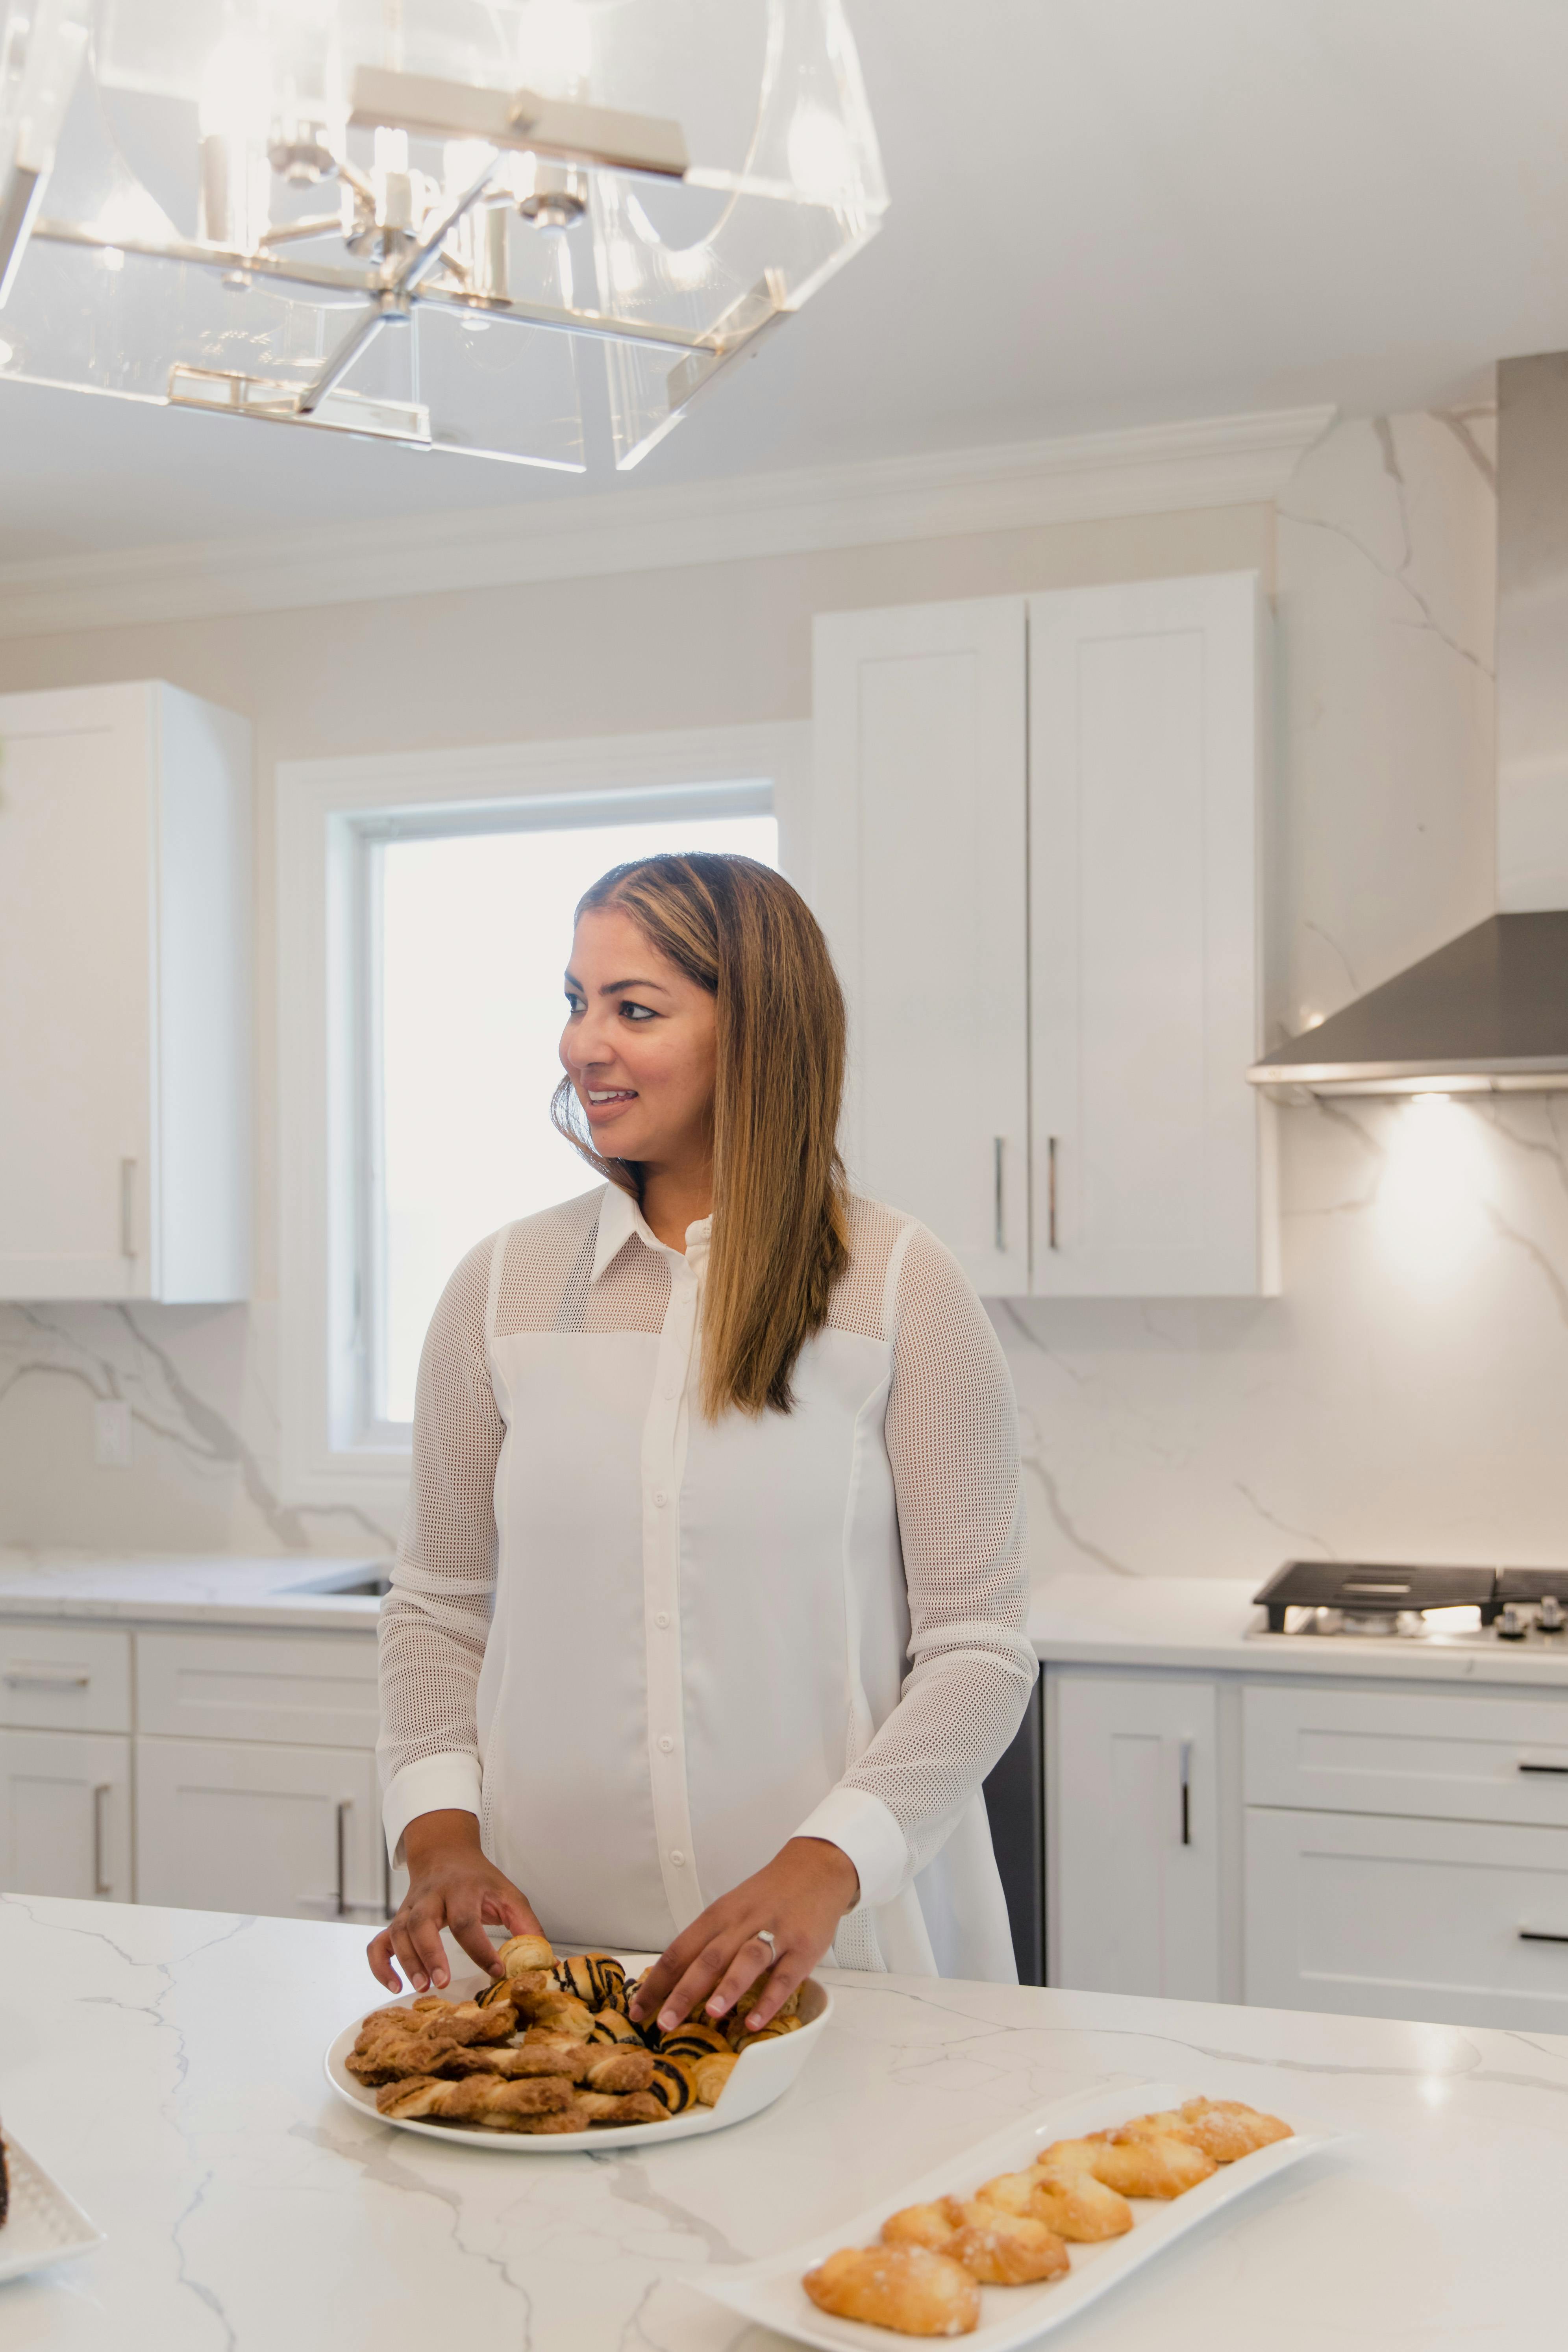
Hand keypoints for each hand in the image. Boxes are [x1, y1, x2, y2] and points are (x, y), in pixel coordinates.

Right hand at [366, 1809, 539, 1994]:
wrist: (445, 1852)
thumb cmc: (478, 1879)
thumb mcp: (508, 1894)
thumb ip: (526, 1925)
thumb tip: (545, 1959)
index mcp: (462, 1889)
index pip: (467, 1920)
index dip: (481, 1948)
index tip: (497, 1971)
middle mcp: (431, 1897)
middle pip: (422, 1922)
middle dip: (430, 1953)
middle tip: (441, 1982)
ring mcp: (410, 1908)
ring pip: (398, 1932)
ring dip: (407, 1961)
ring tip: (422, 1987)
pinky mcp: (397, 1919)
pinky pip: (378, 1942)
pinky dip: (380, 1965)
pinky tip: (395, 1984)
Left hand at [628, 1837, 858, 2035]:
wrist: (816, 1869)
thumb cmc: (767, 1897)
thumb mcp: (731, 1911)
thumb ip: (708, 1943)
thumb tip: (673, 1984)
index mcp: (718, 1916)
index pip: (678, 1950)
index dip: (656, 1982)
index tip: (637, 2011)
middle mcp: (742, 1923)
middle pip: (707, 1957)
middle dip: (683, 1992)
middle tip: (664, 2024)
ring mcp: (774, 1934)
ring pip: (746, 1960)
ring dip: (728, 1987)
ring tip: (711, 2015)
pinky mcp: (802, 1947)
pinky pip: (784, 1976)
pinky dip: (770, 1999)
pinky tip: (755, 2022)